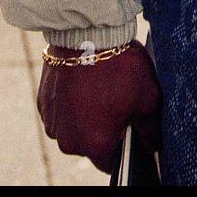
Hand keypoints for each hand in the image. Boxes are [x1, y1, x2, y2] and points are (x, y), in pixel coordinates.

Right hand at [37, 40, 161, 173]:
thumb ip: (151, 128)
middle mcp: (69, 140)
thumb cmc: (119, 67)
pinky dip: (71, 101)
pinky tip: (85, 82)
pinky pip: (60, 111)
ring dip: (84, 116)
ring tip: (100, 89)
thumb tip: (154, 144)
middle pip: (89, 145)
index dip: (122, 148)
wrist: (87, 34)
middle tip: (117, 102)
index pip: (110, 162)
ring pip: (73, 127)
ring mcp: (53, 122)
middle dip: (103, 129)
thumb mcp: (148, 97)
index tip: (129, 131)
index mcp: (95, 144)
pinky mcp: (42, 103)